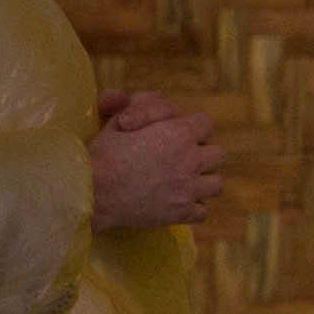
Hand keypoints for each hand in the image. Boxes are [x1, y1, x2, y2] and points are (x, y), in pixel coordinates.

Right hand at [88, 89, 225, 229]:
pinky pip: (203, 212)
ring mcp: (190, 189)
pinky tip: (177, 203)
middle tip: (181, 159)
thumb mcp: (119, 117)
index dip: (191, 126)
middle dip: (202, 154)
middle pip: (218, 154)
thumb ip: (141, 105)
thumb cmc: (105, 152)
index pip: (206, 123)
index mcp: (179, 133)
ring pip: (216, 184)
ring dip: (203, 182)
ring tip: (183, 182)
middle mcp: (191, 160)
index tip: (176, 133)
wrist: (94, 191)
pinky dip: (193, 208)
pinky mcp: (183, 213)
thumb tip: (143, 100)